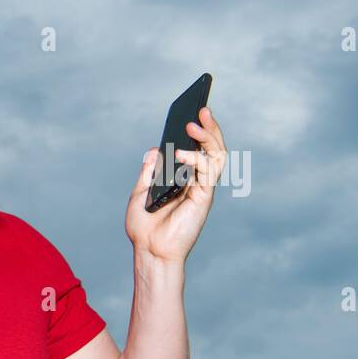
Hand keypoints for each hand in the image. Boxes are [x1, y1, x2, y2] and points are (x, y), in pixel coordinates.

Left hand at [126, 106, 227, 264]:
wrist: (149, 250)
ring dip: (209, 137)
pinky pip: (207, 171)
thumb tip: (156, 148)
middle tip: (202, 108)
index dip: (197, 131)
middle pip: (211, 148)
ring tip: (195, 122)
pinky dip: (197, 158)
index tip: (192, 110)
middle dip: (209, 128)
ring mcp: (202, 188)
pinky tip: (181, 153)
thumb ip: (150, 171)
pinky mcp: (204, 197)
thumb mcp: (140, 192)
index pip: (196, 149)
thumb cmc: (144, 227)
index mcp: (183, 178)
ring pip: (216, 156)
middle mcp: (196, 181)